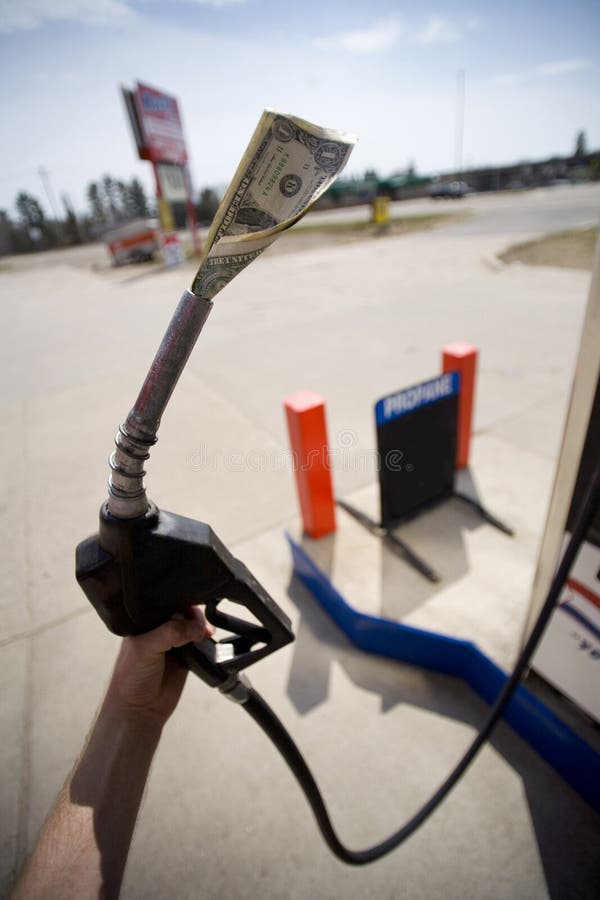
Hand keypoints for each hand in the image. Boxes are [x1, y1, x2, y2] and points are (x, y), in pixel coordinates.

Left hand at [104, 607, 214, 726]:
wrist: (139, 710)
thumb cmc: (131, 676)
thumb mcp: (146, 648)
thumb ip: (170, 633)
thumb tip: (197, 626)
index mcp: (145, 622)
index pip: (166, 603)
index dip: (180, 601)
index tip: (191, 606)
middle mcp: (160, 630)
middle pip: (183, 612)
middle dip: (194, 615)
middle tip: (198, 624)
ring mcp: (174, 643)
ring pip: (193, 626)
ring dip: (202, 626)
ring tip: (204, 634)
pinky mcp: (186, 657)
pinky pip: (200, 643)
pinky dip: (206, 640)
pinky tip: (207, 639)